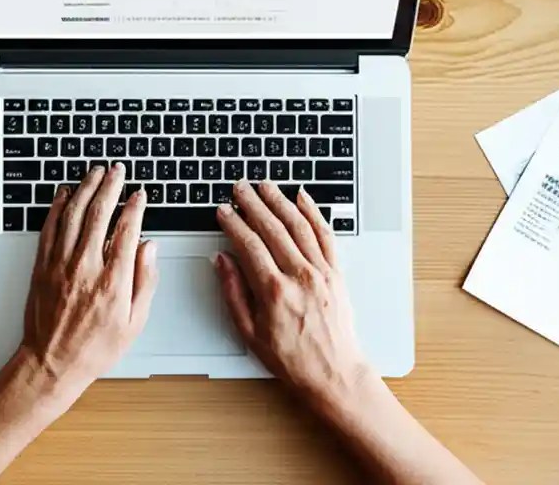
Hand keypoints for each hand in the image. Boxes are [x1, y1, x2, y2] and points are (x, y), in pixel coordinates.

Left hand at [17, 164, 158, 404]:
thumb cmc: (94, 349)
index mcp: (113, 282)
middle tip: (117, 171)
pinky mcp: (42, 267)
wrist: (51, 363)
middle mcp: (85, 268)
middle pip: (98, 213)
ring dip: (84, 188)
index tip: (139, 195)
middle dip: (110, 186)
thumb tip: (149, 248)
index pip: (126, 230)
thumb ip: (145, 281)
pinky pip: (49, 228)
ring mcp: (60, 265)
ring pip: (72, 214)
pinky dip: (56, 206)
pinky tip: (63, 193)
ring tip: (94, 173)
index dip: (134, 207)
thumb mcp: (134, 323)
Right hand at [213, 179, 373, 405]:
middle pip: (272, 228)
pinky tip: (302, 198)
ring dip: (279, 201)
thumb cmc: (292, 359)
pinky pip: (325, 235)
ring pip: (298, 225)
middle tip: (239, 188)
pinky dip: (313, 213)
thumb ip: (233, 293)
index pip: (249, 244)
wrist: (333, 373)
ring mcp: (321, 272)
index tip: (223, 211)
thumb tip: (222, 261)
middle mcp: (299, 276)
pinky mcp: (336, 272)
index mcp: (274, 292)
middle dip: (252, 204)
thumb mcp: (249, 333)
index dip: (233, 223)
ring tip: (265, 186)